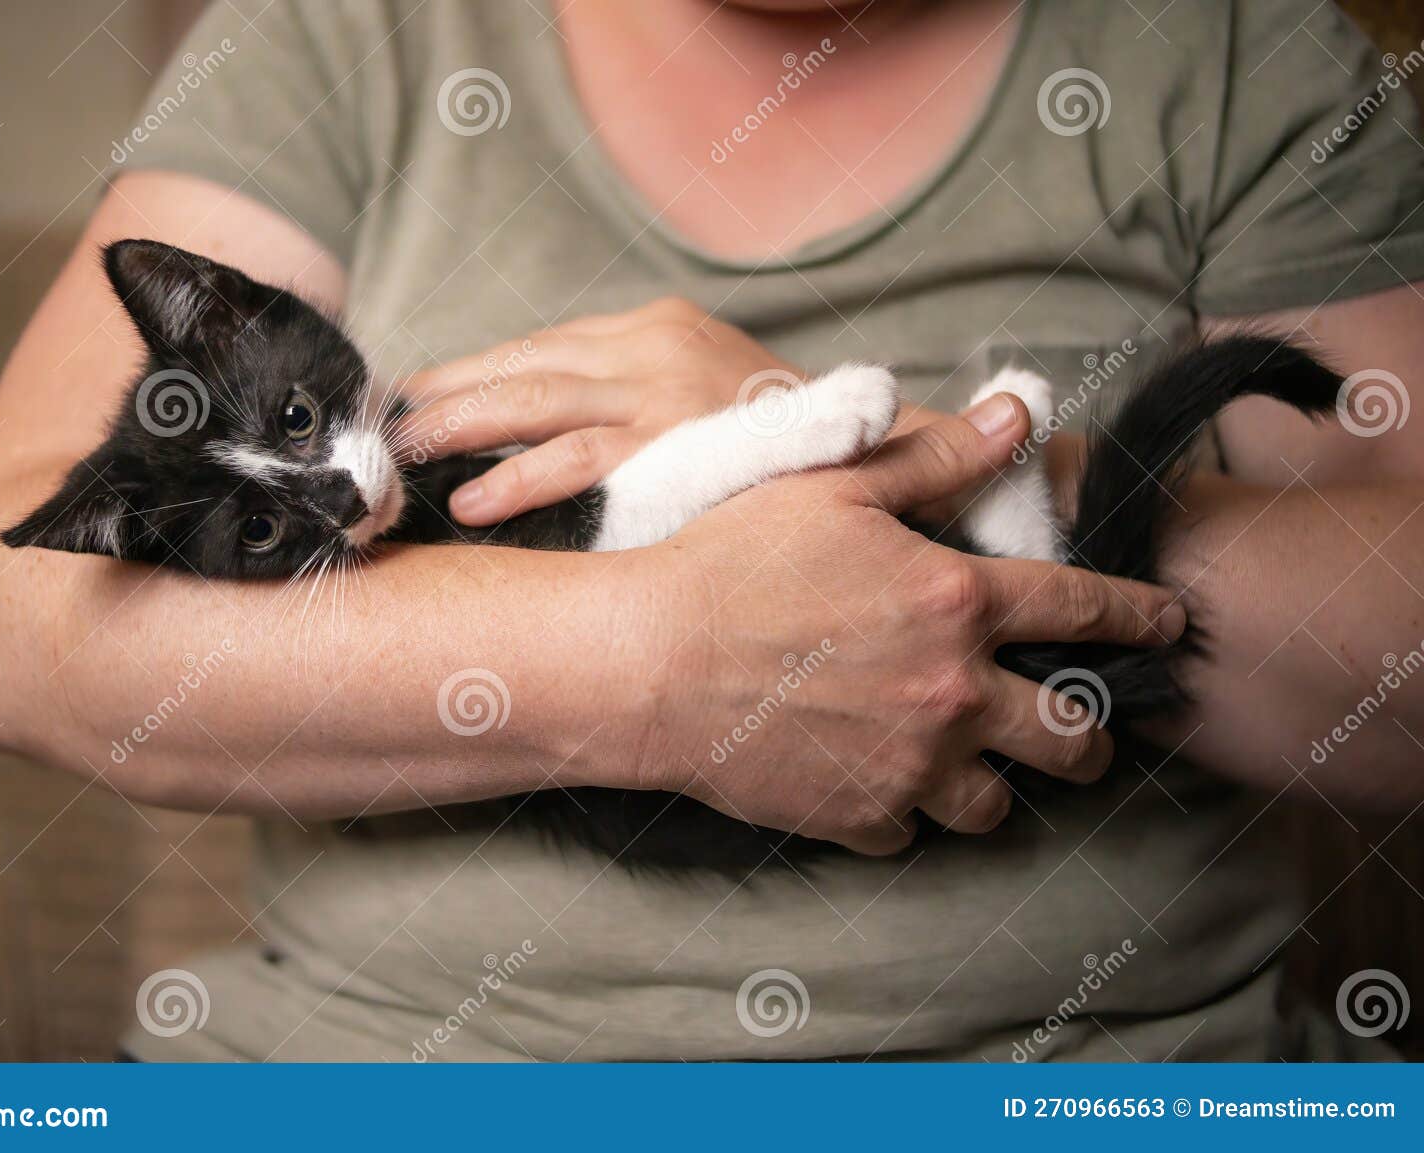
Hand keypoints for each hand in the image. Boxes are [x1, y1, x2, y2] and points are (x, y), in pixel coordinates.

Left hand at [399, 297, 801, 523]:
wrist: (867, 451)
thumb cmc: (768, 440)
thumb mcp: (695, 394)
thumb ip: (625, 399)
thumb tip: (531, 435)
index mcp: (650, 328)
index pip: (535, 349)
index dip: (464, 375)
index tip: (408, 400)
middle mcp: (650, 345)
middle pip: (517, 368)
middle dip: (440, 398)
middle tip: (380, 429)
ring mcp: (662, 389)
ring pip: (532, 404)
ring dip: (456, 430)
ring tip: (402, 460)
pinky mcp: (676, 440)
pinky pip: (578, 458)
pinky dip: (517, 479)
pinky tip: (472, 502)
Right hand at [631, 396, 1184, 854]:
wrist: (650, 661)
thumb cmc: (734, 562)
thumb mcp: (835, 488)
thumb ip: (938, 456)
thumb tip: (1018, 414)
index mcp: (957, 602)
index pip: (1085, 610)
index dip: (1140, 616)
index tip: (1171, 625)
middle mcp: (954, 694)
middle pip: (1070, 736)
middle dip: (1087, 734)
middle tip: (1076, 729)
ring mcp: (910, 767)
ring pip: (998, 804)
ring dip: (996, 783)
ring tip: (973, 765)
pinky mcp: (859, 817)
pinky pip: (911, 832)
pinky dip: (905, 812)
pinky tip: (880, 786)